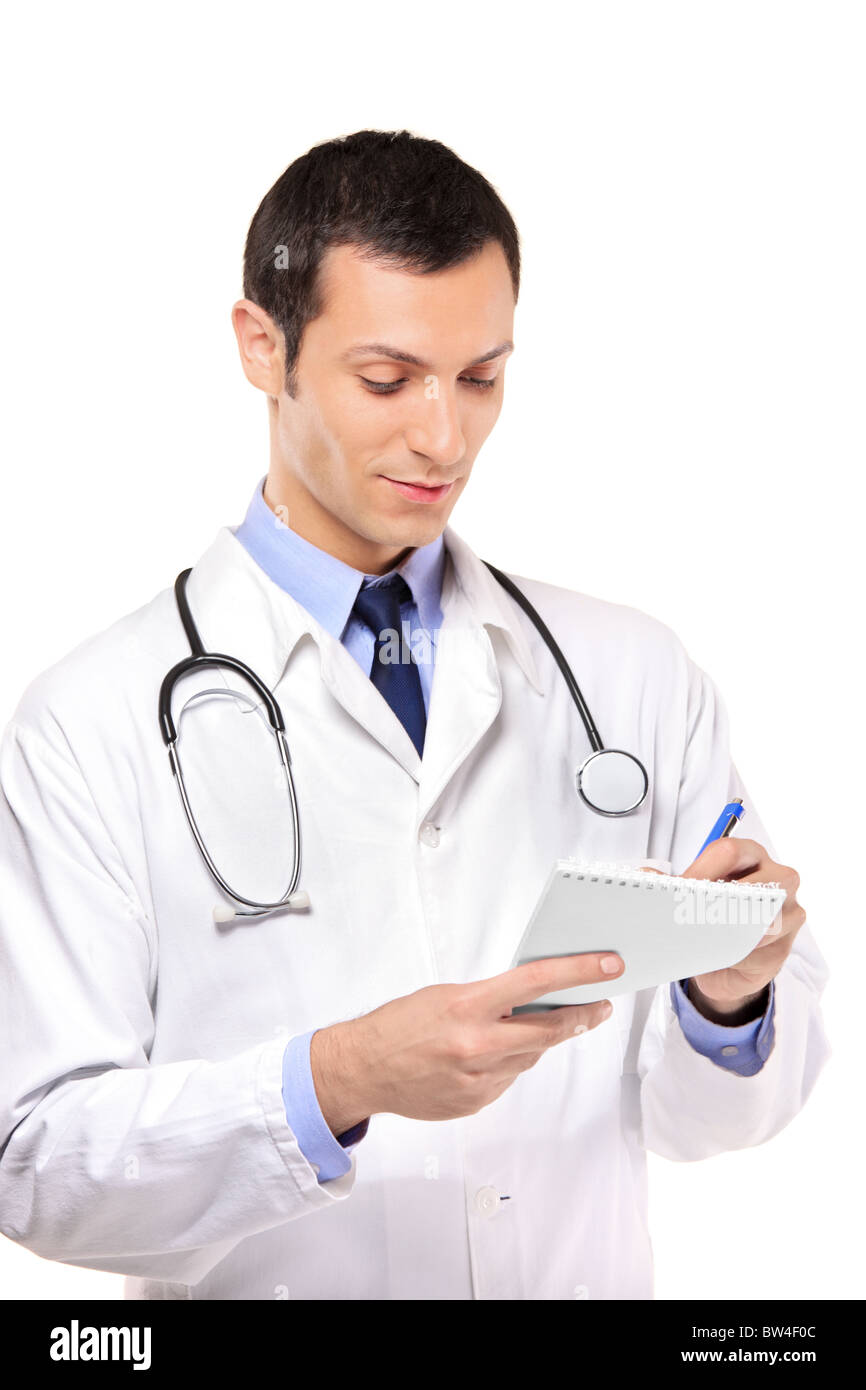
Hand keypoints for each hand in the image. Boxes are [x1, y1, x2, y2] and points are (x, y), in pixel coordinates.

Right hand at [309, 953, 622, 1132]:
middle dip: (580, 1015)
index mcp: (467, 1006)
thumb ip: (490, 998)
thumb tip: (532, 999)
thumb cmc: (399, 1025)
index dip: (580, 972)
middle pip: (549, 1030)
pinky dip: (510, 1063)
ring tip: (532, 1025)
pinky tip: (492, 1054)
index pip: (537, 982)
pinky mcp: (476, 1102)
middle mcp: (476, 1045)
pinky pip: (509, 1078)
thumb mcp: (446, 995)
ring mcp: (478, 1079)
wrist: (363, 1070)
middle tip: (599, 1005)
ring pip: (530, 1056)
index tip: (609, 966)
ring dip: (539, 1040)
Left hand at [647, 838, 805, 1020]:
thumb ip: (671, 885)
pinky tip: (719, 956)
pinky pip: (763, 950)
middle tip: (693, 914)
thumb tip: (644, 876)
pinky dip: (738, 955)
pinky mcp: (785, 945)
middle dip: (721, 900)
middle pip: (755, 882)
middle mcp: (777, 878)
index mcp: (750, 855)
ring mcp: (789, 911)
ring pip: (764, 918)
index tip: (681, 890)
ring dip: (730, 929)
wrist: (728, 962)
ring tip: (701, 936)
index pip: (730, 851)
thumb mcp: (692, 897)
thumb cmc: (714, 918)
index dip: (703, 871)